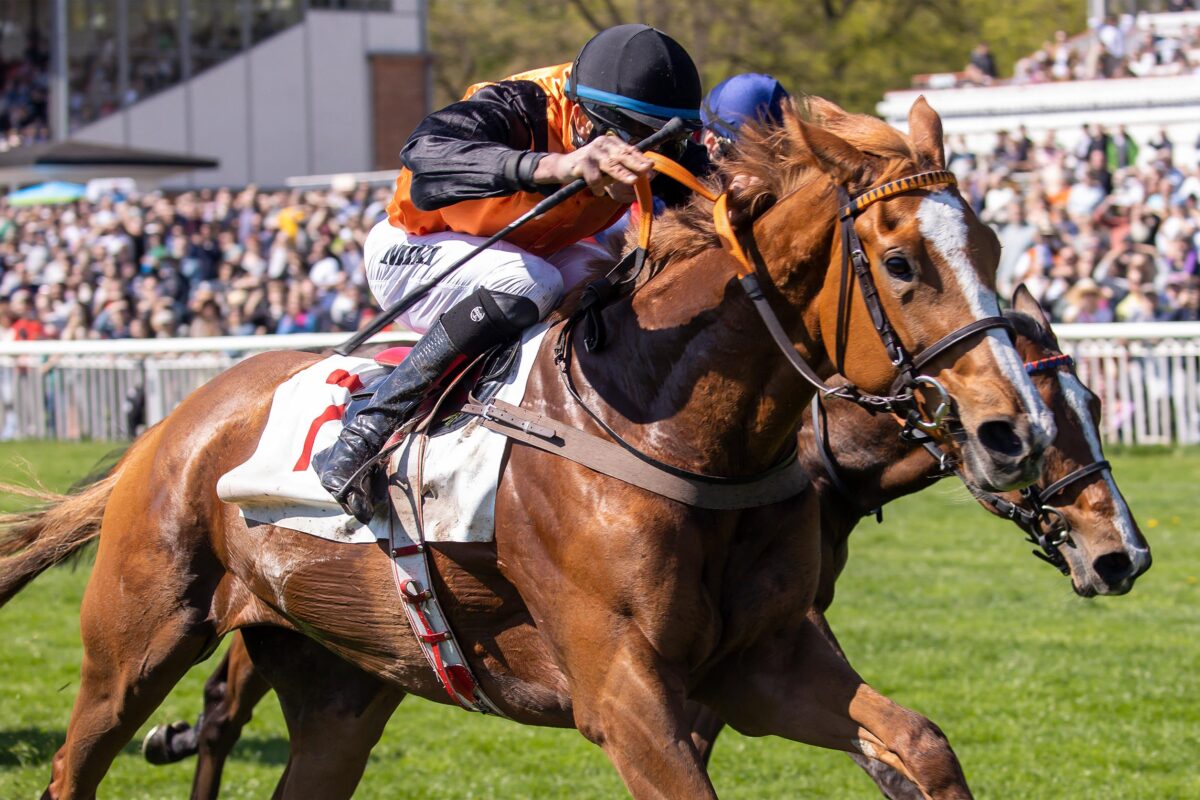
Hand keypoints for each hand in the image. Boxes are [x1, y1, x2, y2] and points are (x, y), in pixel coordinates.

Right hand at [534, 135, 653, 202]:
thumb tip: (644, 173)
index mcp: (611, 142)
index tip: (652, 165)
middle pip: (622, 155)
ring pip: (610, 165)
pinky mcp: (582, 162)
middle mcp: (602, 143)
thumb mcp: (607, 163)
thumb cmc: (590, 166)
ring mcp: (592, 152)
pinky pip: (594, 177)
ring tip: (633, 181)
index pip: (629, 149)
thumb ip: (622, 166)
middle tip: (648, 169)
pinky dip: (598, 187)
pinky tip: (598, 193)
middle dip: (636, 163)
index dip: (640, 158)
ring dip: (623, 174)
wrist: (564, 166)